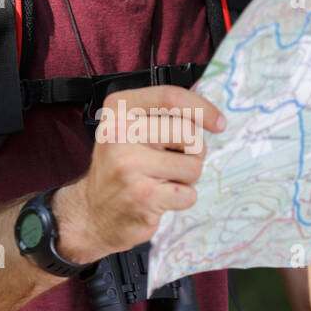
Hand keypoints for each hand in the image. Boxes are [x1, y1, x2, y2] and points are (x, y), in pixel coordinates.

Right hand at [54, 85, 225, 262]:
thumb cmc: (121, 169)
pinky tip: (161, 199)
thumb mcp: (128, 131)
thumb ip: (160, 115)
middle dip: (195, 152)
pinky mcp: (142, 196)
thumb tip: (208, 111)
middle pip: (189, 133)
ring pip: (193, 166)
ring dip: (188, 178)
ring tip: (165, 181)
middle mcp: (119, 133)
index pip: (170, 98)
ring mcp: (129, 165)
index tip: (218, 123)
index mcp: (118, 110)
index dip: (202, 108)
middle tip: (178, 162)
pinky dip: (182, 199)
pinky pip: (188, 194)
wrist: (92, 213)